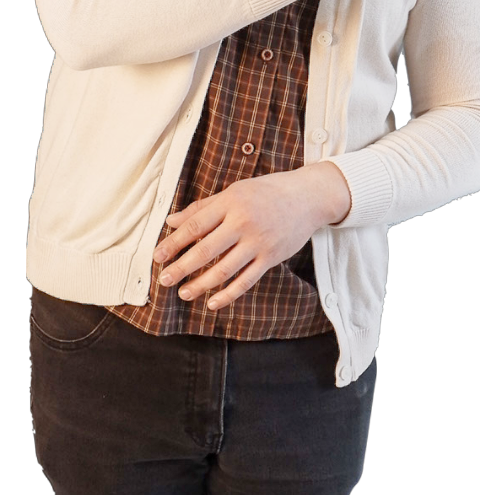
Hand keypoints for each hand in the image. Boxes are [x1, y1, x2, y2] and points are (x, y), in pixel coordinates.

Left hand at [152, 165, 349, 310]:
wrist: (307, 197)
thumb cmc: (266, 192)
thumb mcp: (234, 192)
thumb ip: (203, 207)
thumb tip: (172, 221)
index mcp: (230, 202)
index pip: (195, 225)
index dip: (174, 242)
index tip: (157, 256)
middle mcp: (243, 222)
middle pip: (206, 250)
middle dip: (181, 267)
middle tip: (164, 280)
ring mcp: (258, 242)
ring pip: (224, 270)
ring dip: (201, 285)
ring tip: (184, 293)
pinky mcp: (271, 257)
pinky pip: (246, 281)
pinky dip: (228, 294)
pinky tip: (212, 302)